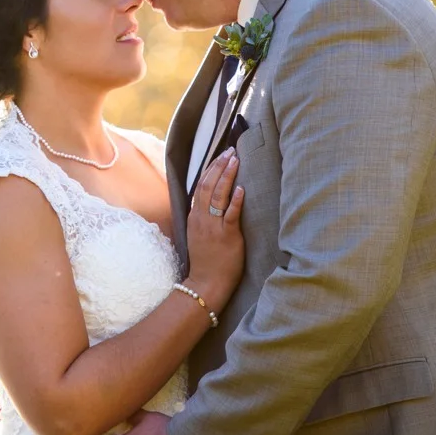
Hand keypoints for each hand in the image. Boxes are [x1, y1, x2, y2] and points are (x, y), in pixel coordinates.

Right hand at [186, 148, 245, 309]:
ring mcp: (212, 226)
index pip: (200, 185)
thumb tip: (212, 202)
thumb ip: (203, 217)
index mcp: (194, 216)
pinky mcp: (225, 236)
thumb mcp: (198, 234)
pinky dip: (235, 200)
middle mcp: (201, 218)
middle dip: (219, 165)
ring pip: (216, 195)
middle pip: (207, 184)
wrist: (206, 283)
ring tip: (235, 160)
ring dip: (226, 175)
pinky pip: (229, 215)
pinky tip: (241, 189)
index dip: (211, 168)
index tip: (221, 155)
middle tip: (230, 151)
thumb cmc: (207, 261)